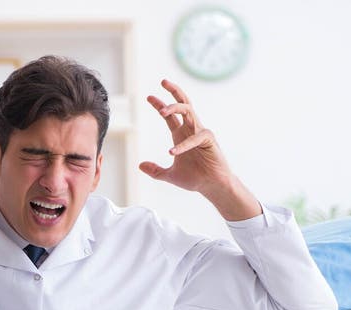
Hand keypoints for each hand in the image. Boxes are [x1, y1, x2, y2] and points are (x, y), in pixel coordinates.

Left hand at [139, 79, 260, 219]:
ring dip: (175, 107)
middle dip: (173, 91)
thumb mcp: (169, 175)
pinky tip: (172, 152)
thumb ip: (155, 170)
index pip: (169, 116)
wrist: (211, 186)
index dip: (159, 105)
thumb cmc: (194, 178)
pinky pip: (195, 136)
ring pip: (189, 111)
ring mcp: (201, 132)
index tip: (149, 97)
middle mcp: (190, 129)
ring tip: (162, 110)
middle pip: (183, 103)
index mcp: (181, 134)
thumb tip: (140, 165)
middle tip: (162, 82)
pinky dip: (183, 144)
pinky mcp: (209, 139)